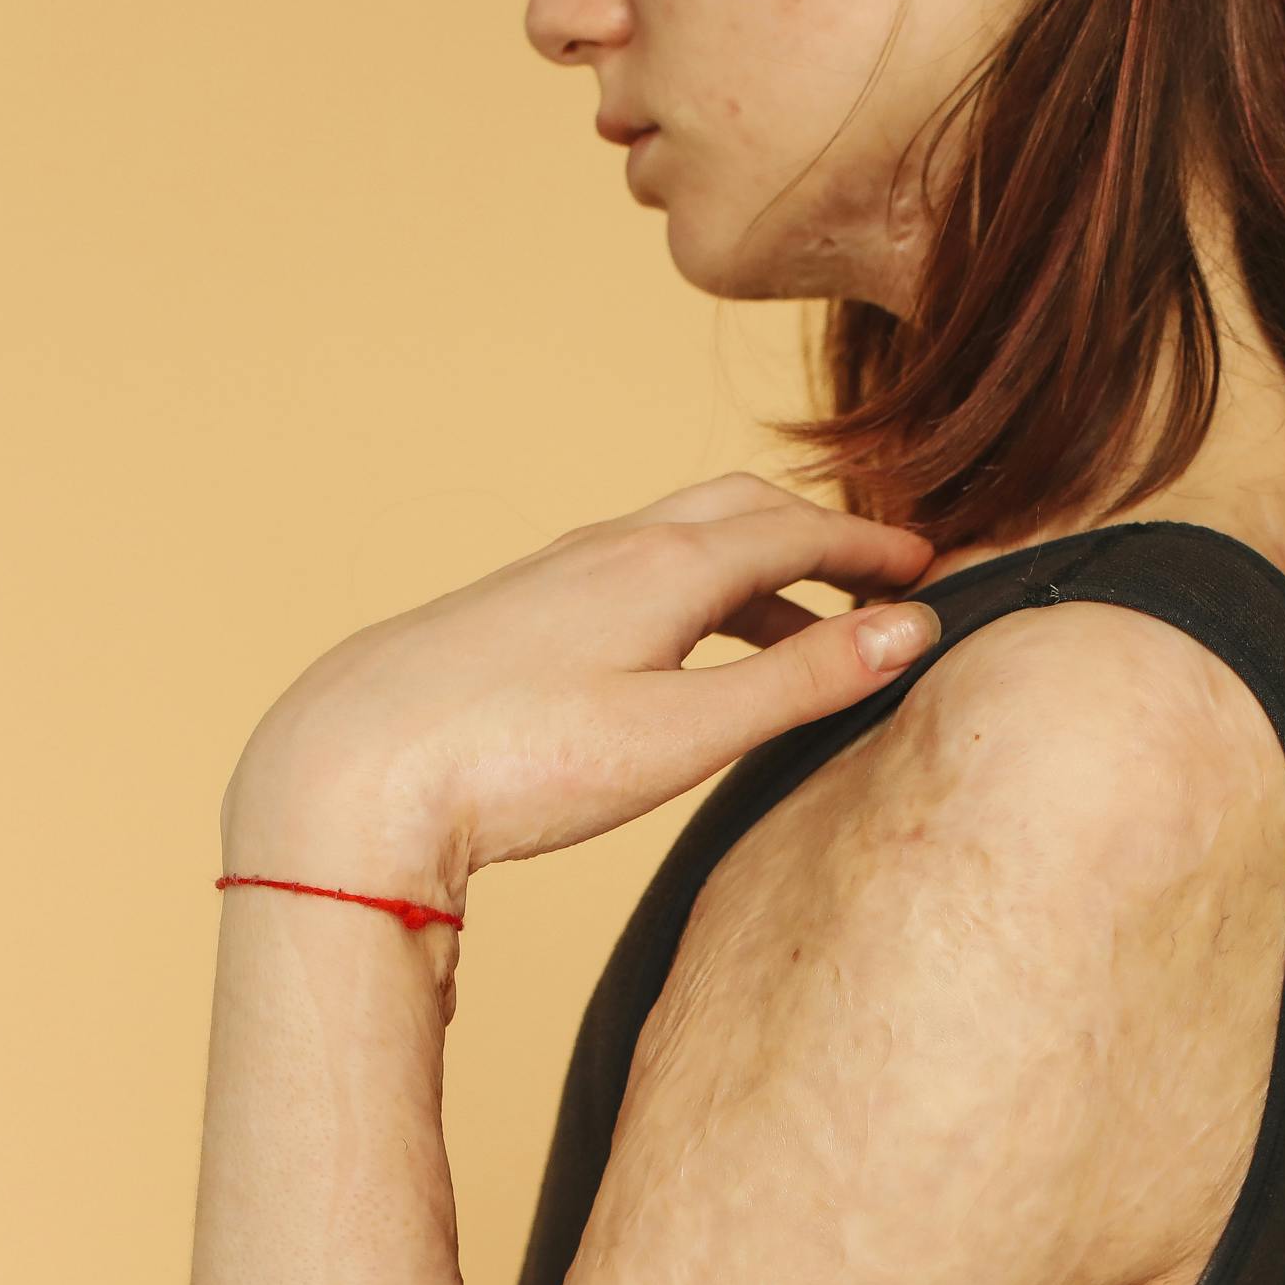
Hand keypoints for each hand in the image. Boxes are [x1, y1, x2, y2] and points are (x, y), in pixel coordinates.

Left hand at [219, 472, 940, 898]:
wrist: (352, 773)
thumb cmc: (518, 761)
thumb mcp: (686, 733)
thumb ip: (802, 681)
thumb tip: (909, 632)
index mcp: (667, 567)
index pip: (800, 535)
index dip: (874, 553)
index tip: (932, 572)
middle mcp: (611, 548)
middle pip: (742, 511)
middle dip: (819, 539)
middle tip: (879, 581)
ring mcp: (555, 574)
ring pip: (679, 540)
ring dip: (755, 569)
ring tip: (800, 631)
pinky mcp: (512, 612)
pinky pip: (629, 572)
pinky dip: (691, 591)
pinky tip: (678, 652)